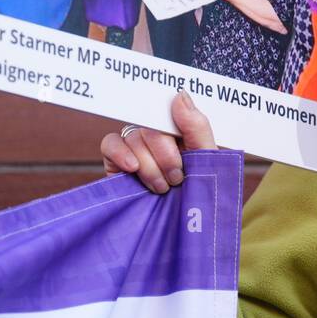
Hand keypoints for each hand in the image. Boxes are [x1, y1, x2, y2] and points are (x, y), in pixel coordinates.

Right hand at [100, 91, 216, 192]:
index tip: (183, 144)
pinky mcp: (116, 160)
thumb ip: (196, 126)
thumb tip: (179, 94)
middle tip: (176, 178)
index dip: (175, 124)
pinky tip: (133, 168)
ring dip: (148, 165)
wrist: (182, 223)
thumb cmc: (197, 189)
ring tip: (161, 186)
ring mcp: (135, 145)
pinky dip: (120, 154)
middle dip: (165, 156)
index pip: (172, 110)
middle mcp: (156, 133)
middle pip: (152, 127)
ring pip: (133, 138)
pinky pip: (110, 143)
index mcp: (180, 128)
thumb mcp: (206, 159)